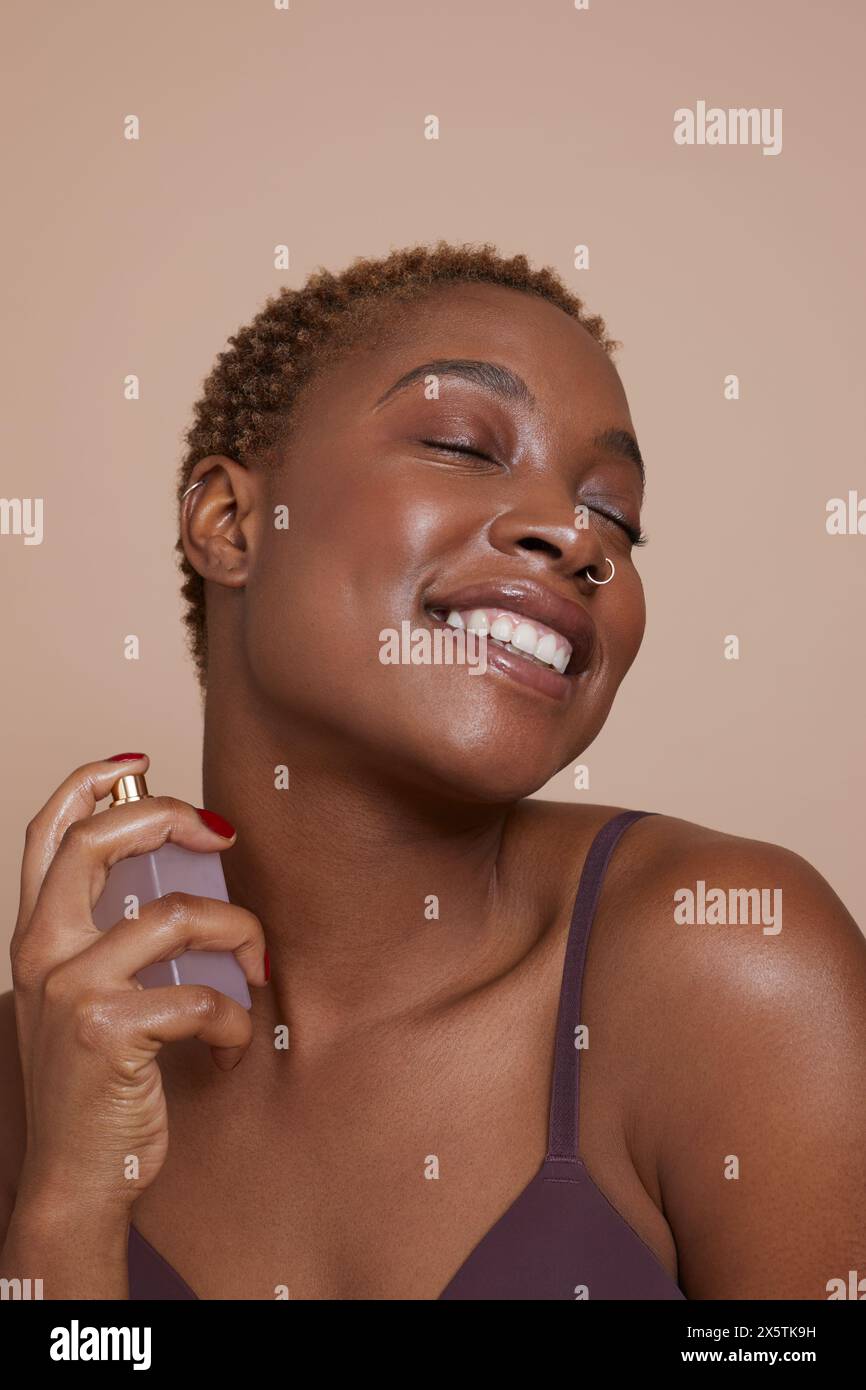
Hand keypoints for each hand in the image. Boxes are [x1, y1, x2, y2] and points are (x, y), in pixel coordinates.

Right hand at [7, 753, 266, 1219]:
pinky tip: (231, 1046)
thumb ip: (118, 940)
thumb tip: (191, 881)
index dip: (89, 782)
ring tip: (255, 975)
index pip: (46, 833)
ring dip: (237, 938)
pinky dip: (235, 1020)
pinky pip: (202, 996)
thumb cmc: (99, 1087)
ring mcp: (71, 990)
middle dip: (171, 818)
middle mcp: (43, 953)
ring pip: (177, 916)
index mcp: (37, 938)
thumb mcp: (91, 999)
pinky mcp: (108, 1031)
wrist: (78, 1179)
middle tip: (222, 835)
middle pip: (99, 841)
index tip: (140, 764)